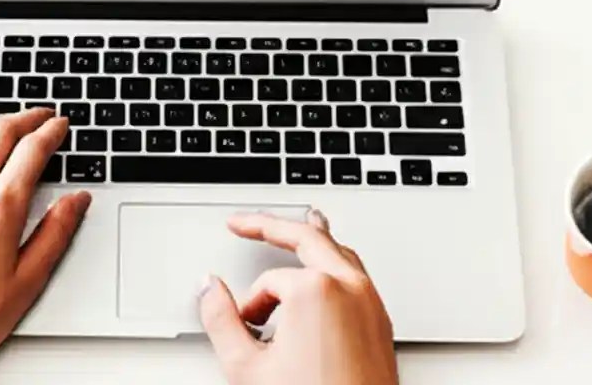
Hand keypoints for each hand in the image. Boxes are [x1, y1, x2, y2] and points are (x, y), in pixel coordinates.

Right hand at [198, 210, 397, 384]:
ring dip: (312, 240)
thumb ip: (220, 319)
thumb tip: (208, 290)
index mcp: (315, 291)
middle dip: (272, 226)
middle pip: (308, 238)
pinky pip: (356, 274)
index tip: (242, 324)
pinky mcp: (382, 322)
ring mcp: (371, 303)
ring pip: (338, 251)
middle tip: (246, 222)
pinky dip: (334, 263)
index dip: (248, 304)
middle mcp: (349, 288)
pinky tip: (328, 264)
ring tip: (299, 224)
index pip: (268, 282)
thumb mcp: (246, 369)